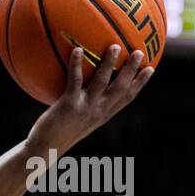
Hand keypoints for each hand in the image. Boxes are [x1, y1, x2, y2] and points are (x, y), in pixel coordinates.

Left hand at [26, 45, 152, 154]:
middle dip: (132, 70)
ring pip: (102, 82)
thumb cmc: (58, 134)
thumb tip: (83, 89)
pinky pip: (75, 80)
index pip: (127, 98)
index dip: (140, 83)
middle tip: (139, 52)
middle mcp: (98, 112)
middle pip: (121, 88)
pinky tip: (78, 50)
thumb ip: (85, 107)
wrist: (44, 149)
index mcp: (102, 115)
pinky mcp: (69, 104)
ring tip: (114, 46)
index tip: (151, 69)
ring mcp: (85, 108)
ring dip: (109, 63)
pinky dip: (77, 64)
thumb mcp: (77, 121)